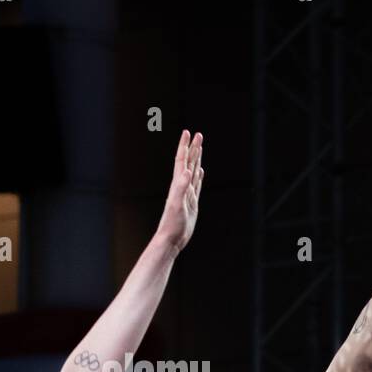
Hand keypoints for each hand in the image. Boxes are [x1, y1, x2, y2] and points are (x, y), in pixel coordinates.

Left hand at [155, 130, 204, 250]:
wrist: (171, 239)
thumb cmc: (172, 224)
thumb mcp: (178, 205)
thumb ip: (182, 187)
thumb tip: (187, 171)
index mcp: (178, 184)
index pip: (182, 160)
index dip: (184, 146)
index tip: (188, 132)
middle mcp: (181, 186)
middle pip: (188, 162)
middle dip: (193, 148)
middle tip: (198, 134)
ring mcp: (187, 194)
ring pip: (192, 171)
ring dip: (196, 159)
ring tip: (199, 147)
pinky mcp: (191, 202)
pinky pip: (196, 185)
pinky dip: (199, 176)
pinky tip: (200, 171)